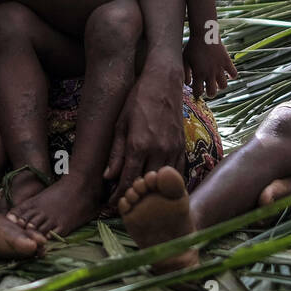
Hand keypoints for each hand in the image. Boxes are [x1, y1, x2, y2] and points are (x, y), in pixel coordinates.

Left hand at [103, 60, 185, 203]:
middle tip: (126, 207)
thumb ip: (115, 152)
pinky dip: (168, 183)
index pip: (128, 181)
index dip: (120, 196)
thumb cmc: (137, 100)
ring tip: (142, 201)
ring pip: (163, 182)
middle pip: (146, 185)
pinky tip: (160, 189)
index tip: (114, 205)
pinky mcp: (182, 146)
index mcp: (138, 145)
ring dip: (152, 193)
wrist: (163, 82)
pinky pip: (177, 173)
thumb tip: (108, 176)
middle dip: (135, 198)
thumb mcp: (120, 124)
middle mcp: (158, 150)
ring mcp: (173, 149)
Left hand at [182, 37, 236, 98]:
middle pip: (212, 92)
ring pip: (224, 86)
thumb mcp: (185, 59)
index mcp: (198, 74)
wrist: (204, 34)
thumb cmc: (193, 46)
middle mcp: (209, 73)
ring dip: (220, 85)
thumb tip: (187, 84)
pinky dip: (232, 75)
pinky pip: (234, 74)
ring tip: (217, 81)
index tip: (198, 92)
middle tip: (208, 89)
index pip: (198, 92)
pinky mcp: (227, 61)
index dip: (197, 94)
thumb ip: (185, 73)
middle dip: (210, 93)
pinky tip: (227, 73)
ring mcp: (219, 68)